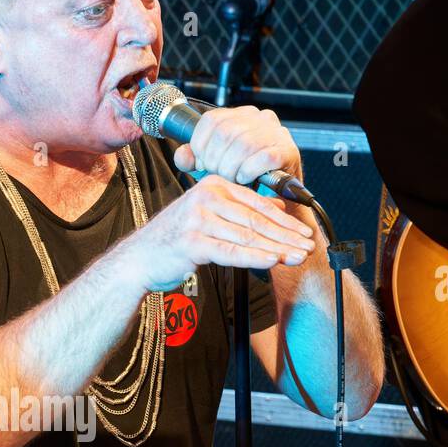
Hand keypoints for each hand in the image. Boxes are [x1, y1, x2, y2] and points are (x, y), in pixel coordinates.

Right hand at [126, 173, 315, 292]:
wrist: (139, 259)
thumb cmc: (175, 241)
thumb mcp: (208, 217)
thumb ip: (238, 211)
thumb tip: (276, 209)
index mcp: (212, 185)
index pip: (256, 203)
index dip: (284, 219)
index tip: (304, 231)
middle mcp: (205, 197)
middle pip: (255, 219)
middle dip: (285, 235)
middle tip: (308, 246)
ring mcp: (197, 219)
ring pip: (246, 236)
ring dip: (276, 248)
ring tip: (297, 257)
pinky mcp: (192, 242)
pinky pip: (230, 251)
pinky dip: (253, 257)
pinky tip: (272, 261)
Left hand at [173, 104, 302, 184]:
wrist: (275, 200)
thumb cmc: (243, 180)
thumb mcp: (214, 166)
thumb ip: (194, 159)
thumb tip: (183, 155)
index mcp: (239, 115)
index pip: (211, 120)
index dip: (200, 145)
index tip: (202, 164)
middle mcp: (259, 117)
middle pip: (225, 133)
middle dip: (215, 160)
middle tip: (218, 176)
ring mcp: (276, 132)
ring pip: (243, 145)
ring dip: (231, 168)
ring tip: (232, 180)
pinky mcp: (288, 150)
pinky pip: (262, 158)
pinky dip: (249, 172)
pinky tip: (246, 179)